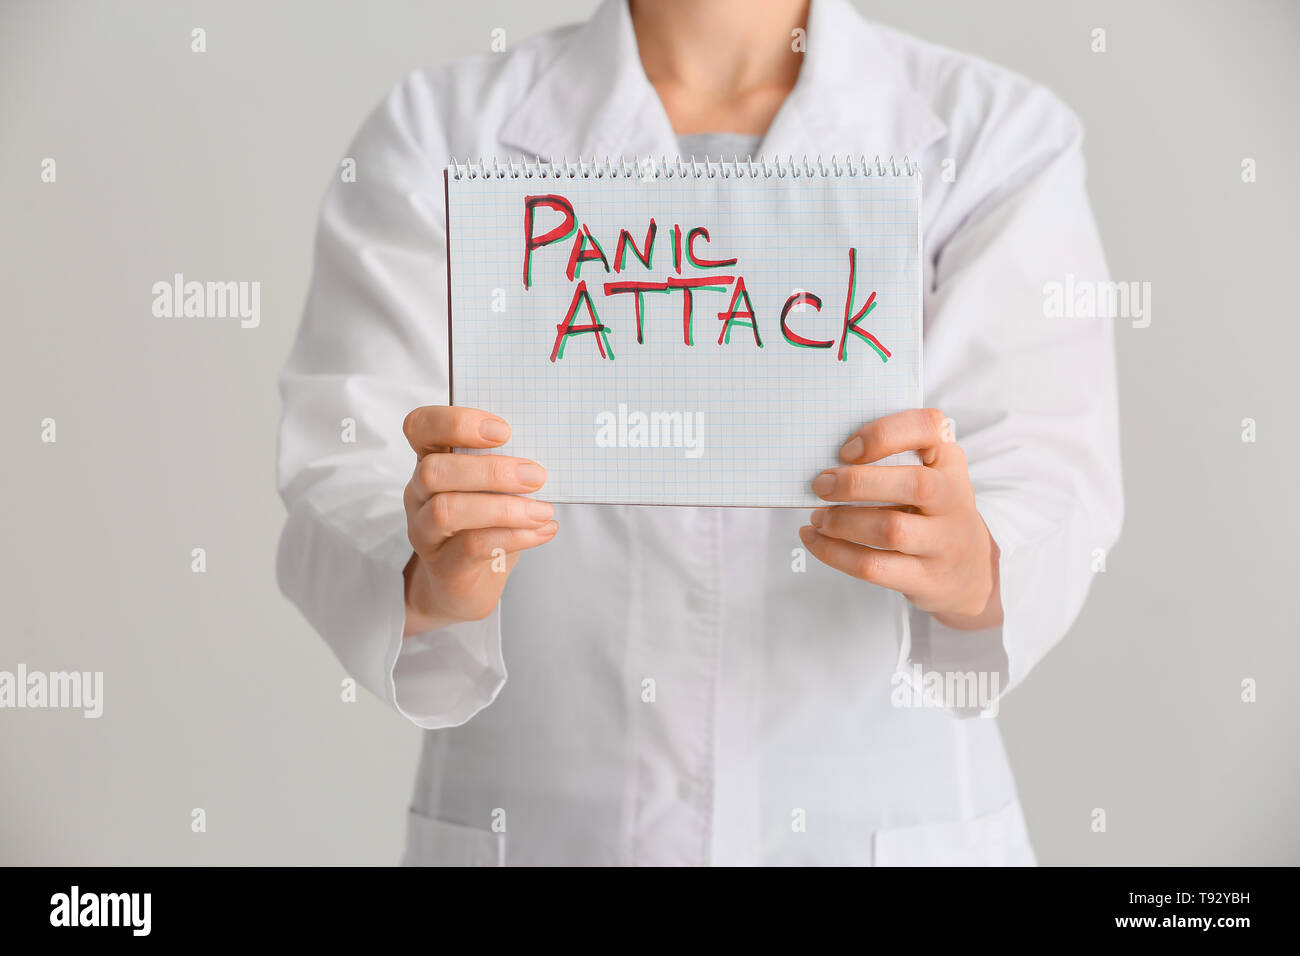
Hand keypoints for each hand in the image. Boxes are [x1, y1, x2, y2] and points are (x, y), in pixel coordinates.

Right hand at [401, 405, 556, 634]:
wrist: (463, 586)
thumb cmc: (484, 526)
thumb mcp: (494, 488)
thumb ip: (508, 465)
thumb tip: (549, 451)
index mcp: (432, 460)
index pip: (421, 426)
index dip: (455, 422)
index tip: (503, 430)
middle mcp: (419, 493)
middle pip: (434, 470)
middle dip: (491, 470)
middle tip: (536, 476)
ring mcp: (425, 531)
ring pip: (447, 510)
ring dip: (503, 507)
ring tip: (542, 511)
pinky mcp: (442, 565)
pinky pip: (472, 546)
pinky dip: (513, 536)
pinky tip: (541, 531)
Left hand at [798, 408, 1002, 628]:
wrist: (969, 569)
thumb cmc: (931, 510)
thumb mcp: (928, 474)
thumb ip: (890, 459)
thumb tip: (826, 462)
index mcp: (949, 460)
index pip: (929, 428)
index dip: (884, 435)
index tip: (846, 450)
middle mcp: (954, 498)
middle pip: (915, 485)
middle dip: (857, 483)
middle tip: (820, 485)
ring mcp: (943, 542)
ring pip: (891, 530)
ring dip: (842, 522)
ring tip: (818, 517)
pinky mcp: (925, 578)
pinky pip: (873, 566)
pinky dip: (834, 552)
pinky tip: (815, 539)